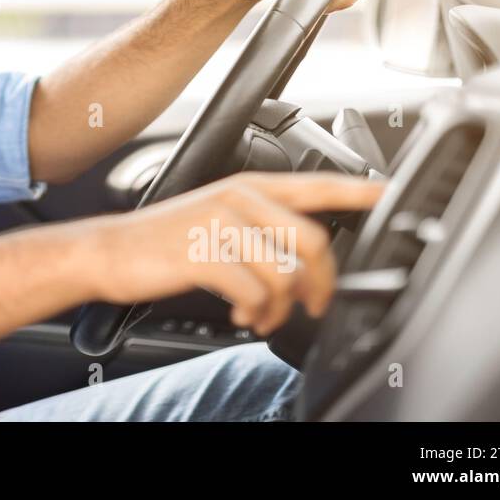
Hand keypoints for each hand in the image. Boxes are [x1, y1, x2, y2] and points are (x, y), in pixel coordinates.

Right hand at [86, 172, 385, 334]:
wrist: (110, 251)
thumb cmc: (164, 240)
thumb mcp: (216, 217)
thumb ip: (261, 227)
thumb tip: (307, 262)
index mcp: (246, 187)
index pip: (316, 184)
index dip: (357, 190)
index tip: (388, 192)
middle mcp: (237, 199)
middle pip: (312, 241)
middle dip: (322, 283)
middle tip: (314, 305)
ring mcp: (219, 224)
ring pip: (285, 274)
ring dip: (281, 308)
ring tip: (262, 315)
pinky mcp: (202, 253)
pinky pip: (256, 293)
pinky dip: (256, 314)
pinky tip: (243, 314)